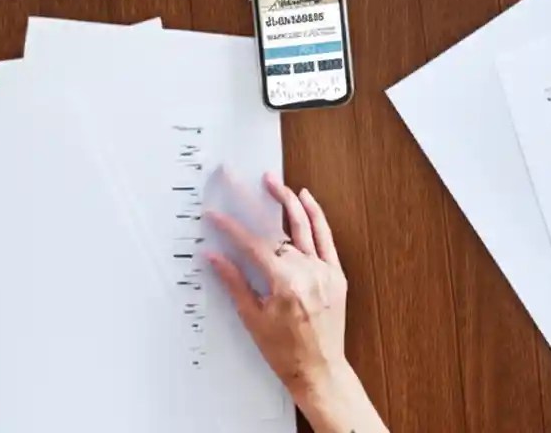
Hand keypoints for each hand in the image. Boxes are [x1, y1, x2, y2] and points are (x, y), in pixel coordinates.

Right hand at [206, 174, 385, 432]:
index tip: (215, 214)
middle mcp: (307, 273)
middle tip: (240, 181)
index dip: (231, 227)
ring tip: (272, 181)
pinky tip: (306, 199)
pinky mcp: (336, 274)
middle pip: (276, 230)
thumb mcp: (252, 318)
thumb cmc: (285, 352)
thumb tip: (214, 257)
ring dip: (287, 200)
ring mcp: (324, 271)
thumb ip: (234, 282)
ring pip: (303, 226)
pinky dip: (317, 217)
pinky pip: (326, 238)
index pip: (253, 245)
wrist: (320, 370)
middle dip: (255, 204)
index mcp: (285, 284)